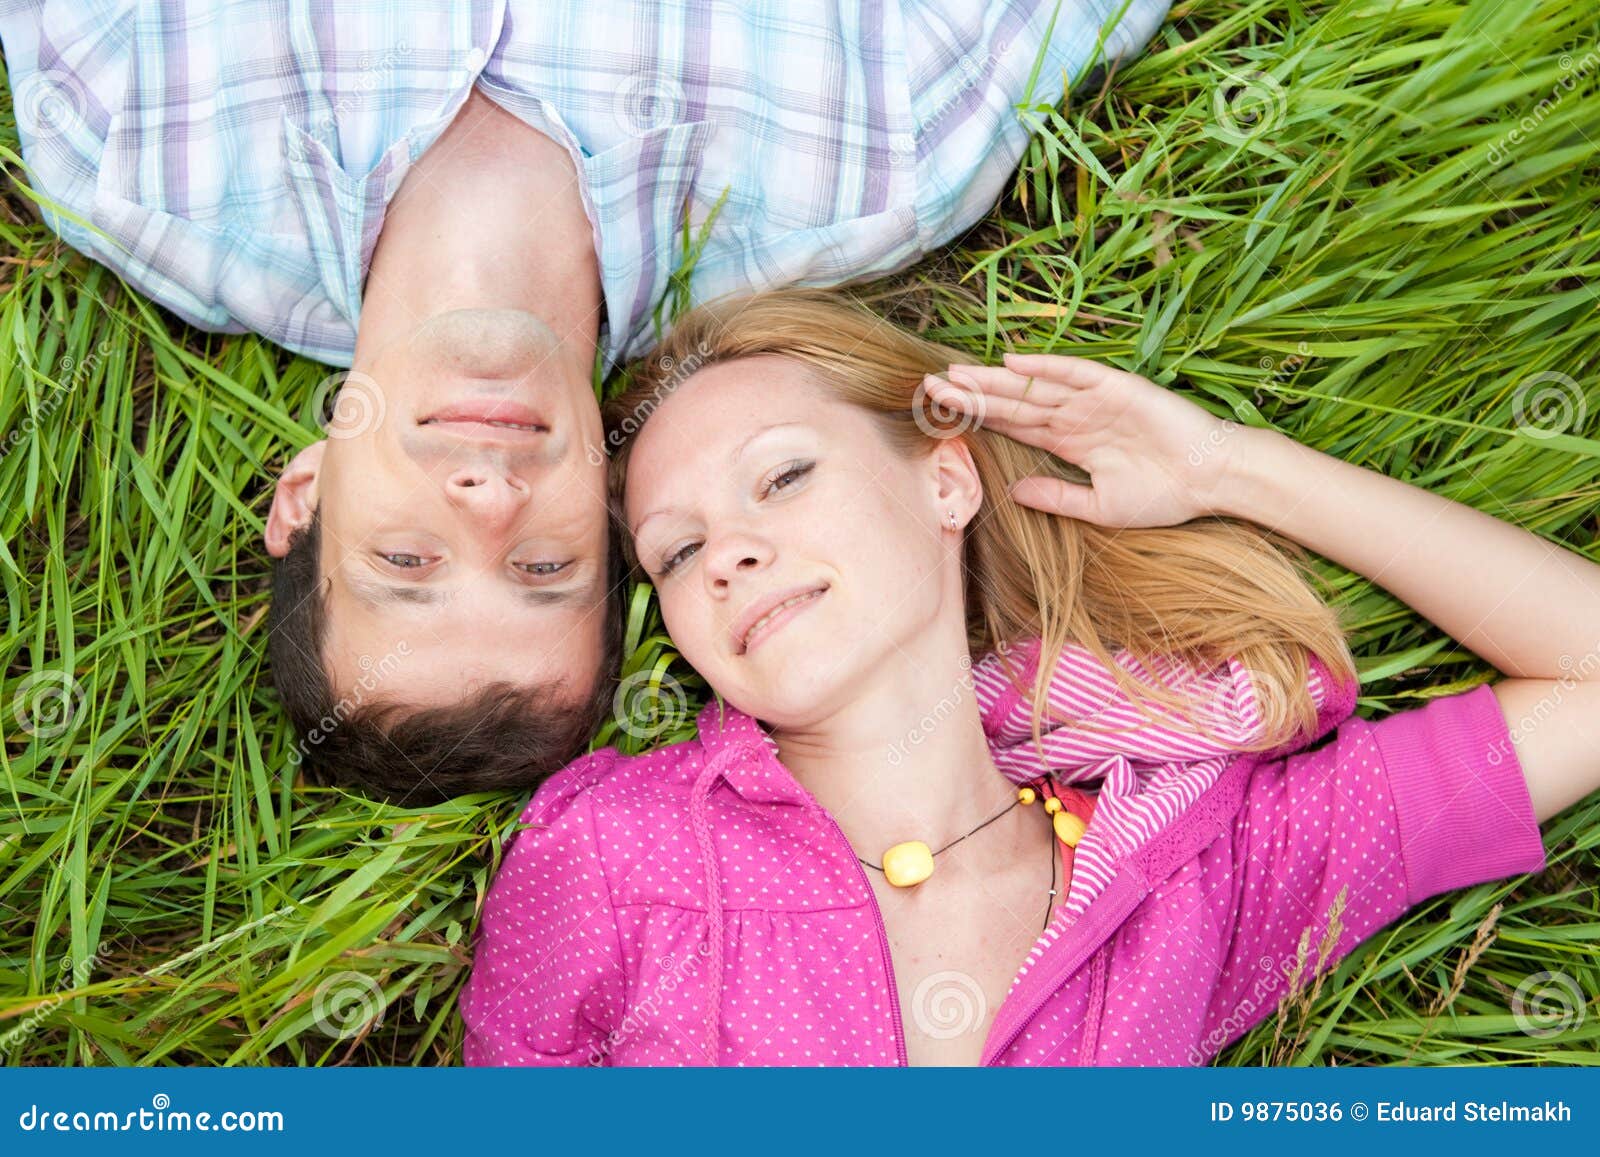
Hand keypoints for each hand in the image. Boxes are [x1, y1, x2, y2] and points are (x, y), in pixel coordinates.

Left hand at [932, 352, 1245, 527]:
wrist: (1211, 480)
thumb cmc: (1163, 495)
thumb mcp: (1100, 507)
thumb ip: (1056, 498)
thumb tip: (1012, 491)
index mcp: (1069, 441)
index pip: (1012, 425)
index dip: (977, 418)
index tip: (940, 414)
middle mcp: (1075, 416)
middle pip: (1013, 402)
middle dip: (972, 395)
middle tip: (929, 387)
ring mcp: (1095, 400)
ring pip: (1034, 387)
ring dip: (994, 380)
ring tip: (955, 375)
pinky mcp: (1119, 389)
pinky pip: (1076, 374)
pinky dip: (1047, 367)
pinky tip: (1013, 363)